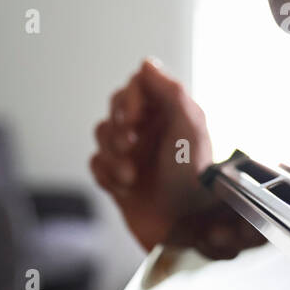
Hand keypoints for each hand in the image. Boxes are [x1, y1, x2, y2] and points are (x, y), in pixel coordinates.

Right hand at [90, 57, 262, 259]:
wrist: (185, 225)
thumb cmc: (194, 177)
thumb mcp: (189, 126)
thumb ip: (170, 90)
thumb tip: (146, 63)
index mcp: (170, 113)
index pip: (137, 86)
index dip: (129, 99)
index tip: (134, 117)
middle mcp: (151, 129)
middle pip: (115, 108)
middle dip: (118, 128)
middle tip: (131, 144)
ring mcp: (133, 153)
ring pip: (101, 135)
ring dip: (114, 156)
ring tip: (132, 175)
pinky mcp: (118, 176)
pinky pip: (96, 163)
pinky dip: (107, 175)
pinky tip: (126, 187)